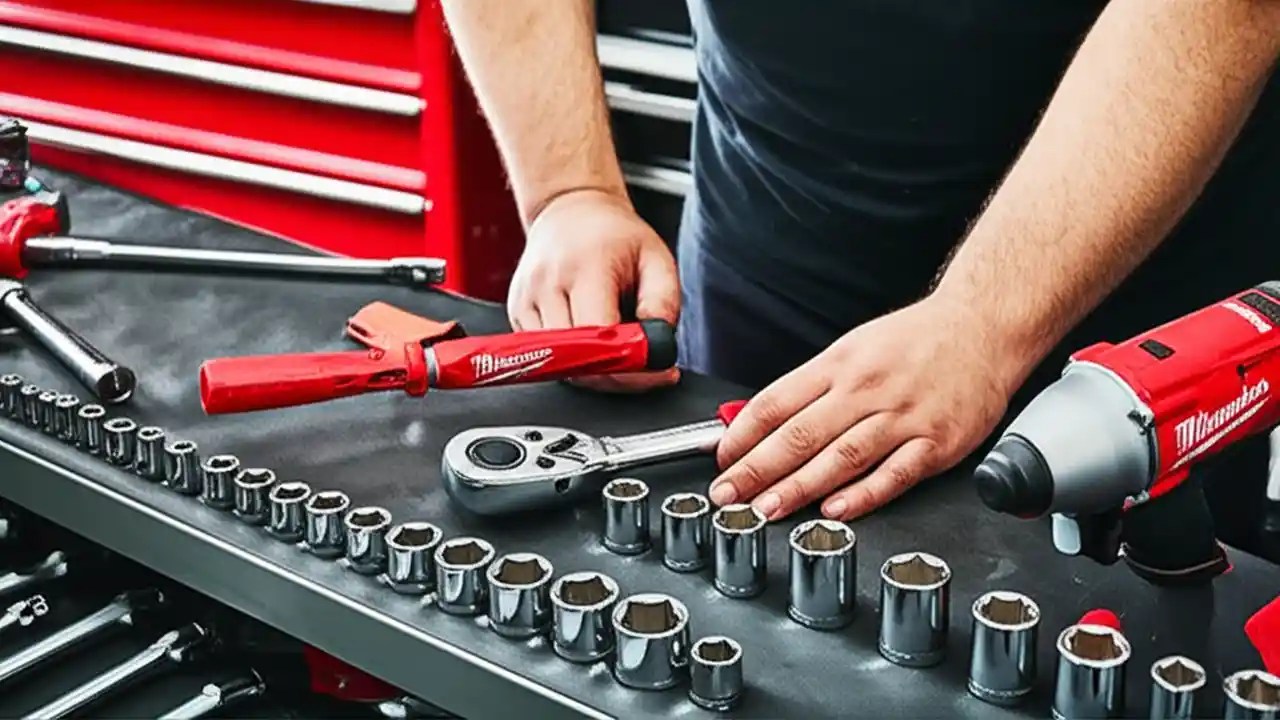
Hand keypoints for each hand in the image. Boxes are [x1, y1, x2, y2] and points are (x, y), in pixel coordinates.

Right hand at [508, 189, 680, 391]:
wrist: (570, 212)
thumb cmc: (615, 237)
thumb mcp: (657, 258)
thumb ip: (664, 302)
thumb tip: (657, 347)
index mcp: (585, 266)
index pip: (600, 335)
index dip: (631, 365)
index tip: (658, 372)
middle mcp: (548, 283)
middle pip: (577, 357)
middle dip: (616, 375)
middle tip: (645, 370)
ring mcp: (526, 299)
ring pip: (558, 363)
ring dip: (593, 371)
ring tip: (618, 353)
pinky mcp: (516, 312)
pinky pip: (545, 355)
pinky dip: (572, 361)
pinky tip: (592, 344)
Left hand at [708, 297, 1021, 520]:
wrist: (982, 326)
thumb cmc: (914, 342)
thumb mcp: (853, 349)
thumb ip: (810, 388)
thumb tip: (760, 421)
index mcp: (838, 365)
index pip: (776, 403)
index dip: (742, 435)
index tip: (721, 461)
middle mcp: (866, 389)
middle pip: (800, 434)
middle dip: (757, 469)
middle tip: (728, 495)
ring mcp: (902, 417)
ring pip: (841, 456)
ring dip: (799, 487)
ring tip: (766, 509)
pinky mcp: (936, 442)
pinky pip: (895, 474)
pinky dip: (863, 495)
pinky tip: (836, 510)